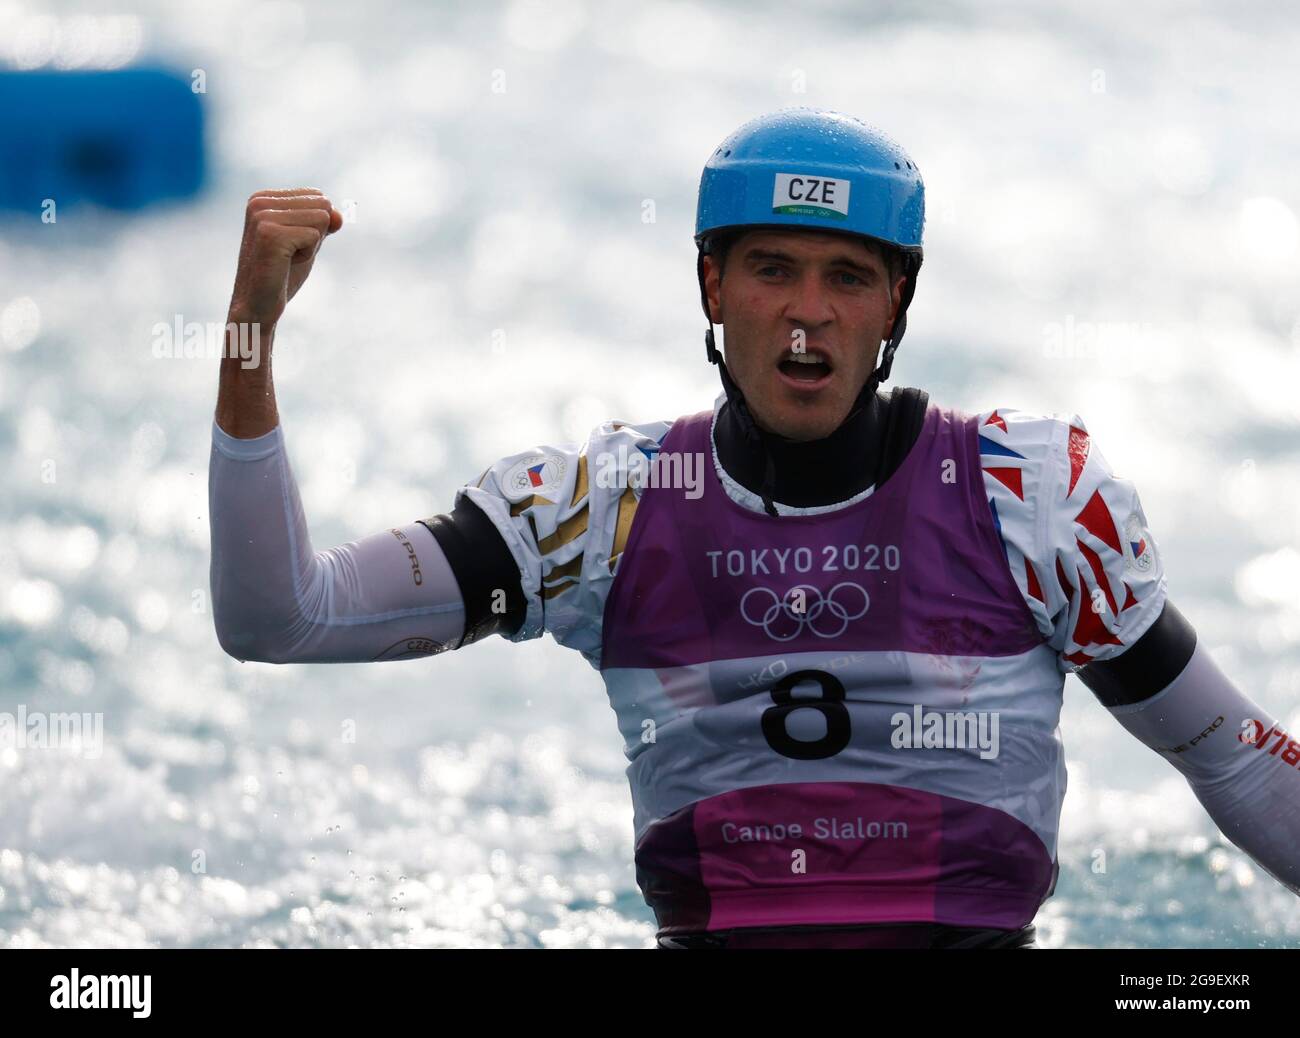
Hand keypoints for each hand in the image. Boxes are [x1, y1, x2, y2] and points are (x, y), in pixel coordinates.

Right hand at [227, 188, 342, 327]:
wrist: (258, 306)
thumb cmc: (282, 274)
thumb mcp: (307, 242)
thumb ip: (324, 223)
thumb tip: (340, 215)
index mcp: (264, 197)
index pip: (318, 196)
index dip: (315, 226)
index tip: (291, 244)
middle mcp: (259, 201)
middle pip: (322, 204)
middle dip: (315, 235)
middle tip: (290, 253)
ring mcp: (262, 216)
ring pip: (322, 219)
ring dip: (312, 246)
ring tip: (286, 258)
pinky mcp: (270, 234)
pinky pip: (315, 236)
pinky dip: (307, 255)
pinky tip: (285, 264)